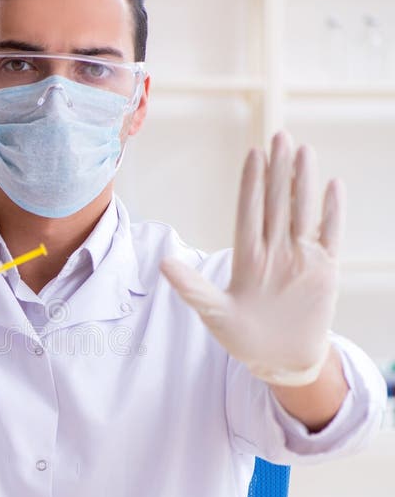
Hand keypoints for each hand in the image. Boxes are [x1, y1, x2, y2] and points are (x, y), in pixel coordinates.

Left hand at [160, 131, 344, 386]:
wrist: (278, 360)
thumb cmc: (242, 337)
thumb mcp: (213, 312)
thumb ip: (192, 287)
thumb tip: (163, 263)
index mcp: (247, 257)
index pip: (249, 212)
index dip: (251, 184)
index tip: (253, 154)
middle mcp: (274, 251)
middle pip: (276, 203)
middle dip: (278, 171)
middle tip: (280, 136)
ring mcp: (300, 258)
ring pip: (302, 211)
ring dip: (303, 183)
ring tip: (304, 151)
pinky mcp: (324, 271)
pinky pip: (330, 235)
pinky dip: (332, 213)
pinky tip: (333, 186)